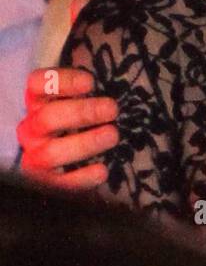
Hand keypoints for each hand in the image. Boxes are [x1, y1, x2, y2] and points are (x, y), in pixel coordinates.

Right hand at [17, 67, 117, 189]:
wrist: (65, 160)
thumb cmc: (77, 120)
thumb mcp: (78, 100)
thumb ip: (87, 92)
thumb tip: (113, 83)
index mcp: (36, 102)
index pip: (38, 84)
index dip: (62, 82)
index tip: (90, 83)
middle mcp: (31, 128)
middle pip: (48, 118)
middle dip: (82, 112)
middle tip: (112, 109)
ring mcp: (36, 155)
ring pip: (51, 153)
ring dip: (85, 143)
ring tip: (113, 135)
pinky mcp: (46, 181)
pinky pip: (60, 183)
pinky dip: (82, 177)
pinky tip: (102, 170)